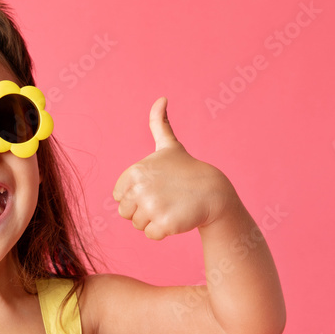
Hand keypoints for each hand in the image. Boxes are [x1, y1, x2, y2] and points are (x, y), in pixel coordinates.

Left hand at [112, 97, 236, 239]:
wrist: (214, 192)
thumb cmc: (186, 170)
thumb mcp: (169, 146)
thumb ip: (158, 123)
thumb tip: (162, 98)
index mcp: (134, 172)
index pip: (119, 197)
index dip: (136, 196)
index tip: (155, 188)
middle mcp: (140, 189)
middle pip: (126, 213)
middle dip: (143, 210)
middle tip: (164, 200)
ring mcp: (153, 207)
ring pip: (138, 225)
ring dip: (154, 221)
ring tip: (171, 207)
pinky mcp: (165, 224)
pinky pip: (152, 235)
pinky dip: (163, 231)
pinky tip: (176, 218)